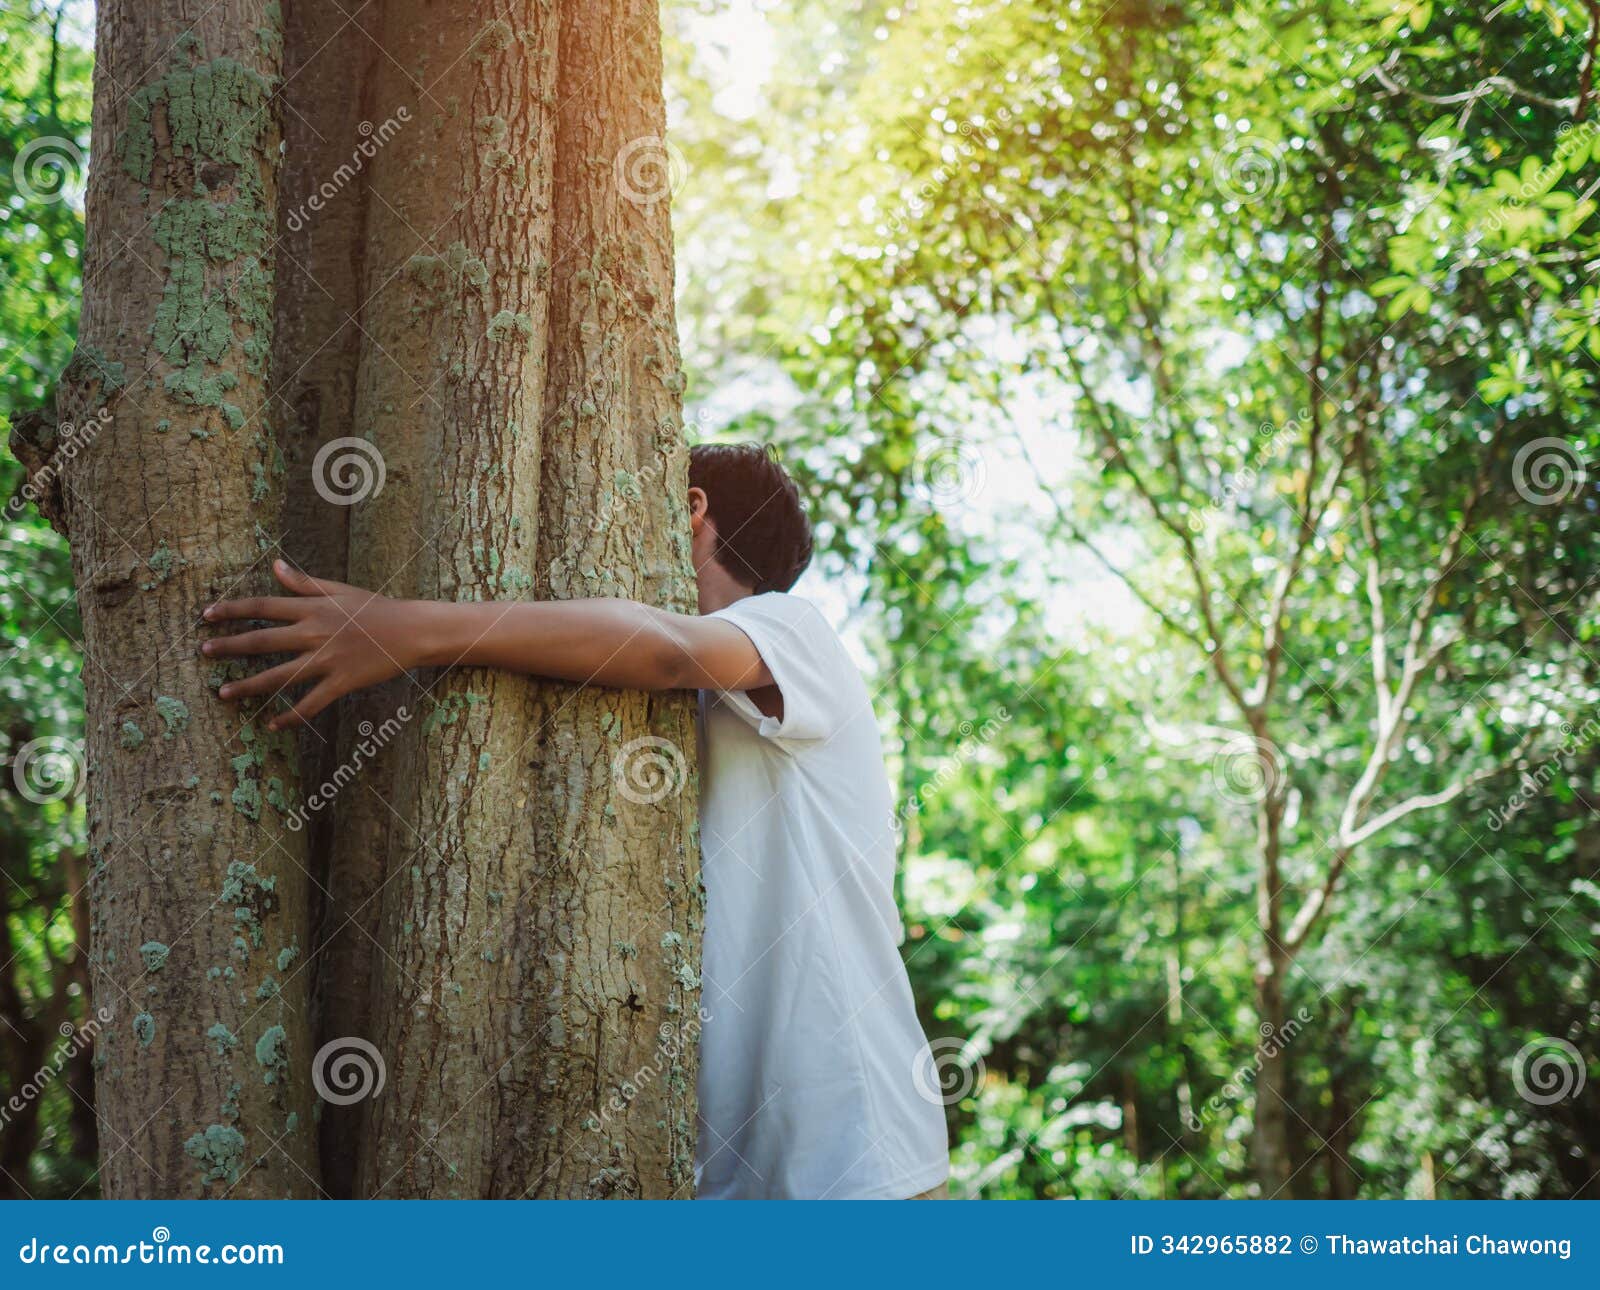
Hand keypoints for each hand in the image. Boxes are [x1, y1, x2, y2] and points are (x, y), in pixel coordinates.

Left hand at [202, 560, 418, 729]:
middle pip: (262, 640)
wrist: (413, 631)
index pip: (262, 606)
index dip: (232, 610)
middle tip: (203, 653)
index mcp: (312, 608)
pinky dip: (291, 717)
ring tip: (223, 694)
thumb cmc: (377, 608)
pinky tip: (272, 725)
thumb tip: (275, 566)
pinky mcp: (342, 682)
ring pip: (279, 676)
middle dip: (228, 646)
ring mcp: (327, 660)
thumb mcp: (340, 589)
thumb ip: (304, 582)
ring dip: (248, 686)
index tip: (206, 615)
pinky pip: (311, 703)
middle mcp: (314, 633)